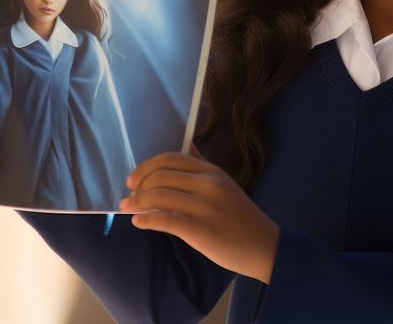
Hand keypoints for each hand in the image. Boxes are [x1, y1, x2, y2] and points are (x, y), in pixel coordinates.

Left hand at [120, 146, 279, 283]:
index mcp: (212, 171)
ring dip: (137, 202)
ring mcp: (206, 207)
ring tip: (127, 209)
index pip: (170, 159)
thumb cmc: (240, 216)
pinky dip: (146, 220)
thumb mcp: (225, 183)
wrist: (264, 246)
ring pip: (159, 196)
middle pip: (160, 176)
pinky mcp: (201, 231)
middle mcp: (209, 184)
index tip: (133, 179)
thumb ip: (203, 165)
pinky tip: (139, 222)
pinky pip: (165, 220)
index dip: (145, 167)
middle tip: (129, 196)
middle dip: (138, 186)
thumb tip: (187, 147)